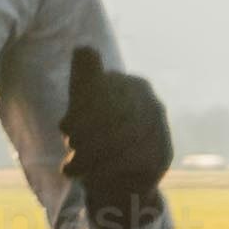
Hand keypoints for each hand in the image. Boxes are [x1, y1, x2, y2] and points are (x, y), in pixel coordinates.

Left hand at [62, 47, 170, 207]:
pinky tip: (90, 176)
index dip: (83, 109)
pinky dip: (106, 171)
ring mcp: (161, 130)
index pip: (108, 90)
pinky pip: (133, 162)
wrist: (119, 180)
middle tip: (68, 148)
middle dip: (86, 134)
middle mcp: (152, 104)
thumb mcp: (83, 106)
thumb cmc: (97, 135)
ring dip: (91, 156)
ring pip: (123, 140)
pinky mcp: (163, 156)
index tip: (64, 127)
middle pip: (116, 116)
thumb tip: (83, 48)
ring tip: (70, 168)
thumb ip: (84, 78)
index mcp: (132, 86)